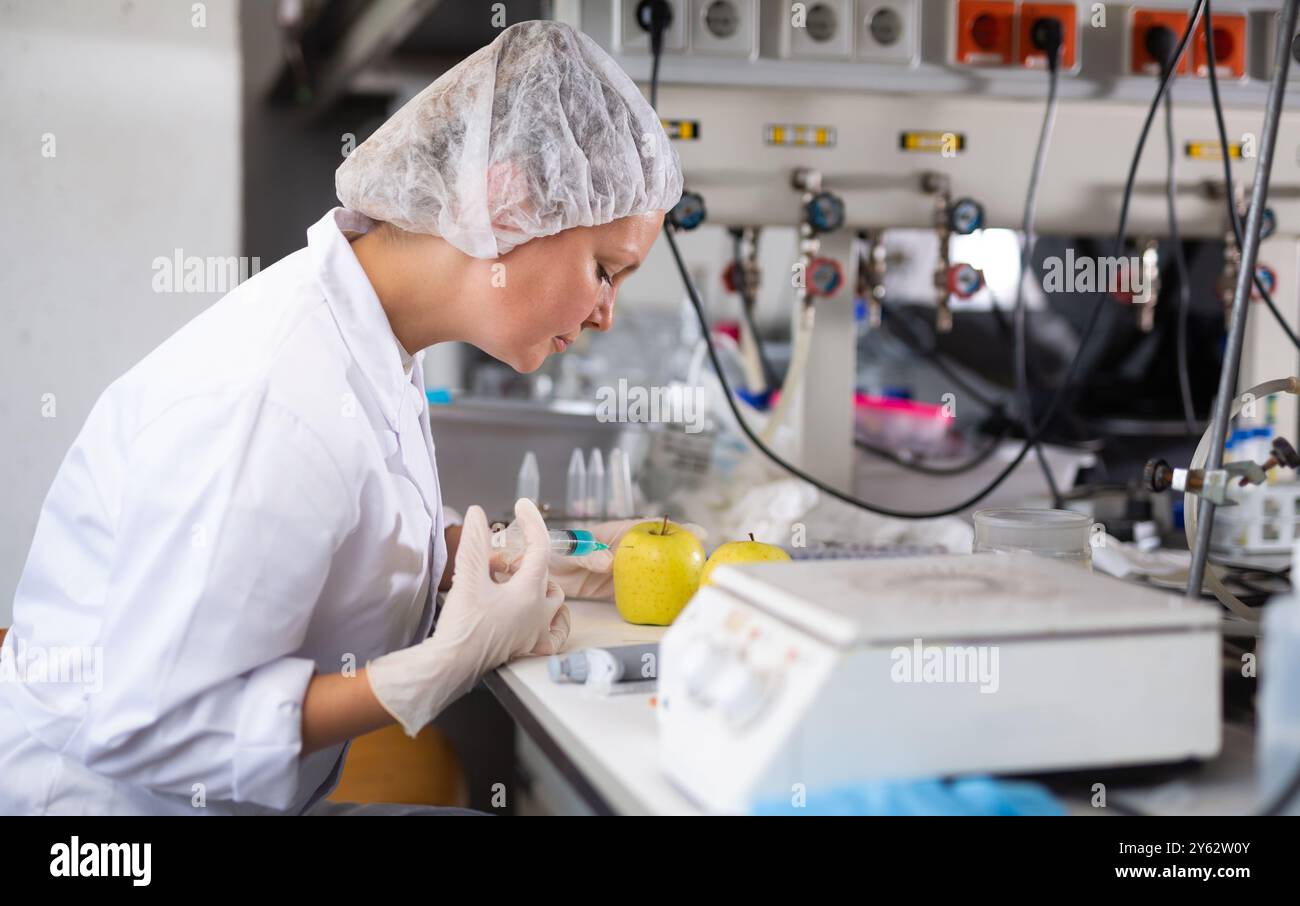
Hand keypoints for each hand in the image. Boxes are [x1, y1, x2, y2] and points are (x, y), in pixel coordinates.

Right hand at [367, 498, 569, 735]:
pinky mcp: (528, 647)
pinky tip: (525, 610)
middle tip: (496, 561)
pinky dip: (544, 615)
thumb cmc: (462, 625)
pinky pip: (551, 628)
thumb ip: (475, 542)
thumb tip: (478, 513)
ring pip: (551, 599)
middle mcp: (539, 612)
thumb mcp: (468, 577)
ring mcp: (536, 632)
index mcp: (528, 593)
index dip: (532, 523)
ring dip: (535, 584)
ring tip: (507, 582)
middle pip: (544, 573)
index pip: (539, 548)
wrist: (451, 665)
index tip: (522, 506)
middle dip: (523, 560)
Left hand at [496, 518, 707, 601]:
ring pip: (651, 572)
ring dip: (670, 578)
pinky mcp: (611, 588)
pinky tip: (667, 604)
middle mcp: (622, 550)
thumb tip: (609, 562)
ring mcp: (619, 569)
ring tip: (695, 587)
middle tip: (706, 567)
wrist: (530, 569)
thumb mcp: (566, 546)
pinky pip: (636, 591)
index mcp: (614, 533)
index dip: (675, 528)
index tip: (700, 533)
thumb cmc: (546, 547)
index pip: (650, 527)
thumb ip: (587, 552)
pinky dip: (652, 596)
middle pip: (659, 551)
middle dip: (682, 556)